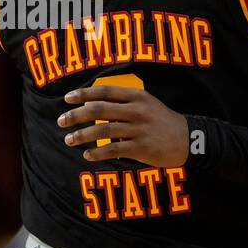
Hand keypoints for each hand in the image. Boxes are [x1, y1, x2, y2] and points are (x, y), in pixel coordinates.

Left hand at [56, 85, 188, 167]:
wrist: (187, 139)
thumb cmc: (161, 120)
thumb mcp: (145, 104)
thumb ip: (121, 102)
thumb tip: (89, 104)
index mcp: (136, 96)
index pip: (105, 92)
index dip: (84, 94)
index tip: (67, 98)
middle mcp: (137, 110)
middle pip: (99, 110)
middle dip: (76, 115)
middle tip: (61, 121)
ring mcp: (139, 129)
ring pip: (103, 130)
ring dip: (82, 135)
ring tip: (69, 140)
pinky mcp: (141, 148)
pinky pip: (114, 149)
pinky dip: (98, 152)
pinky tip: (87, 155)